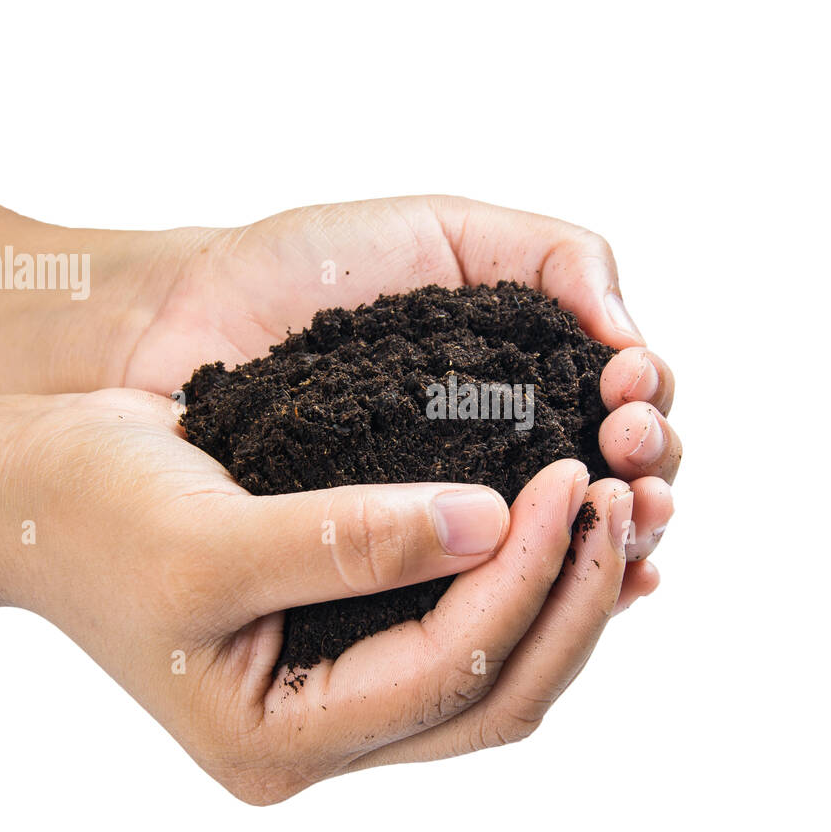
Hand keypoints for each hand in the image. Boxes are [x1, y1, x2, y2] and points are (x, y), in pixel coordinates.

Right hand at [0, 389, 636, 803]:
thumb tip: (495, 521)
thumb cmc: (83, 514)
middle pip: (494, 696)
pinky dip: (519, 583)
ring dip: (558, 594)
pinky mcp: (345, 635)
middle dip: (569, 600)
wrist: (16, 492)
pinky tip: (559, 526)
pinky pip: (461, 629)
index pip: (449, 671)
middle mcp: (320, 734)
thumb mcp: (208, 539)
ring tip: (606, 501)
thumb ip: (349, 541)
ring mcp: (337, 691)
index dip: (526, 579)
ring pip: (491, 674)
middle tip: (617, 497)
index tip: (573, 481)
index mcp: (279, 740)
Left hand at [108, 197, 680, 603]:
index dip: (648, 406)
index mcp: (528, 374)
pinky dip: (556, 595)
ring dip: (619, 536)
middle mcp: (505, 449)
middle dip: (646, 470)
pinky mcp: (405, 573)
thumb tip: (631, 340)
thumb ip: (554, 258)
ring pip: (572, 547)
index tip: (628, 395)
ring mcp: (457, 514)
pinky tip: (595, 588)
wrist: (182, 321)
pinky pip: (496, 597)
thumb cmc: (309, 268)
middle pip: (616, 481)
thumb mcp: (445, 234)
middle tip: (630, 456)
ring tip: (626, 515)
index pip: (626, 405)